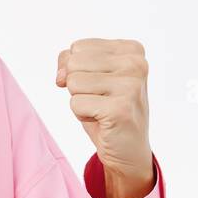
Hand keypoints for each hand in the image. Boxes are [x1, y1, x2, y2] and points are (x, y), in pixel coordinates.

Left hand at [56, 38, 153, 197]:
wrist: (128, 149)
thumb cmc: (108, 109)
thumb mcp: (90, 76)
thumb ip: (70, 62)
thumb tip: (61, 76)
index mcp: (132, 50)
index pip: (78, 47)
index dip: (78, 70)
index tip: (100, 85)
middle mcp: (136, 64)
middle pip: (74, 63)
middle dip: (78, 85)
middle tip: (100, 100)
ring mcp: (130, 86)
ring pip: (73, 82)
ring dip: (80, 101)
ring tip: (101, 109)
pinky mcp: (119, 108)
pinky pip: (75, 103)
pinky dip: (82, 115)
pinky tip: (102, 120)